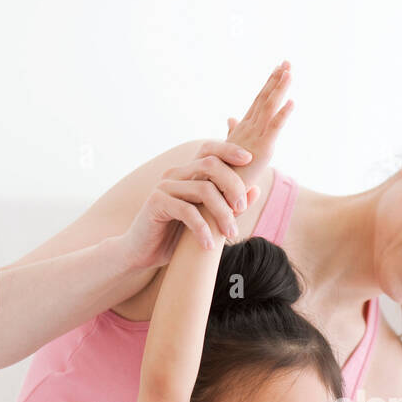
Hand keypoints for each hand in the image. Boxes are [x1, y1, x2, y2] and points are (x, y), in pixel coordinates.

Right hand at [121, 140, 256, 267]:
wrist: (144, 252)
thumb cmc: (178, 235)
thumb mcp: (209, 219)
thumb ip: (230, 204)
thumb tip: (256, 189)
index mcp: (188, 173)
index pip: (209, 149)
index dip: (229, 149)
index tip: (249, 159)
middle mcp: (176, 174)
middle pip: (210, 165)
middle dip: (232, 185)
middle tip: (241, 209)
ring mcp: (165, 187)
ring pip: (203, 189)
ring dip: (222, 213)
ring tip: (230, 234)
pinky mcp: (156, 203)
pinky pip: (187, 211)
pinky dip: (202, 229)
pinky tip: (208, 245)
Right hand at [225, 59, 293, 196]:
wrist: (211, 200)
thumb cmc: (219, 183)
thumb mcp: (229, 154)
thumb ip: (232, 135)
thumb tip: (231, 119)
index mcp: (243, 132)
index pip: (257, 104)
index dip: (268, 86)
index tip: (278, 70)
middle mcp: (246, 131)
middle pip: (263, 100)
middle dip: (275, 81)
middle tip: (287, 62)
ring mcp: (252, 139)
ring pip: (268, 108)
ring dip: (279, 89)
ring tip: (289, 71)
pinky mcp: (260, 151)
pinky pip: (273, 129)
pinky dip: (282, 115)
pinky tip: (292, 102)